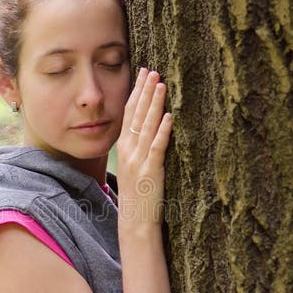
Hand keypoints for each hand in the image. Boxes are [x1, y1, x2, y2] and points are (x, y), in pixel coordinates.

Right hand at [116, 68, 172, 228]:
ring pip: (147, 126)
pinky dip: (163, 131)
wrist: (135, 222)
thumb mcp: (133, 167)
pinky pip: (157, 147)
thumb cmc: (138, 195)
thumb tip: (151, 127)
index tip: (143, 75)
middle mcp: (128, 150)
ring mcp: (138, 160)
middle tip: (153, 71)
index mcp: (124, 148)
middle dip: (145, 91)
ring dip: (155, 104)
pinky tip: (169, 117)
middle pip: (136, 114)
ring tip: (162, 85)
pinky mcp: (151, 171)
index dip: (136, 92)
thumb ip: (138, 147)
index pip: (129, 113)